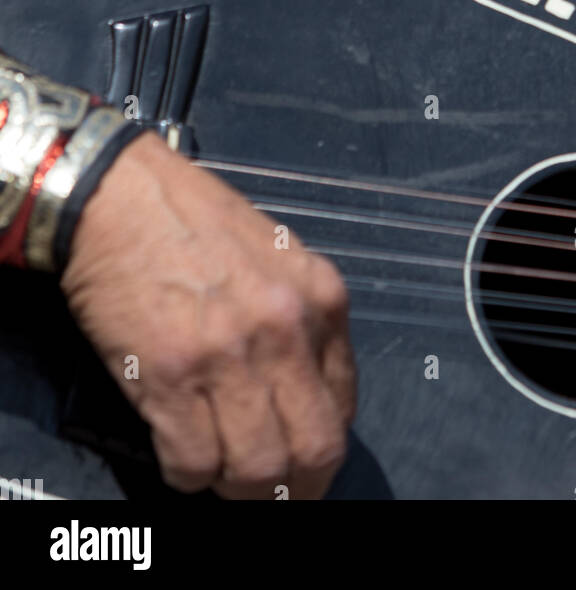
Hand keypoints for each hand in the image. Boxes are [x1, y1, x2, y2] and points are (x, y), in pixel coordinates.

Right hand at [59, 131, 354, 499]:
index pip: (344, 408)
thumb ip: (302, 320)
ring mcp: (228, 354)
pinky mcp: (169, 374)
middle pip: (314, 451)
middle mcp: (284, 329)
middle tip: (272, 493)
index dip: (320, 447)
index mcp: (320, 297)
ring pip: (257, 469)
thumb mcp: (279, 257)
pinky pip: (193, 461)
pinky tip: (180, 453)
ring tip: (220, 474)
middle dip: (296, 488)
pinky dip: (188, 474)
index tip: (301, 457)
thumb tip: (309, 393)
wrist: (120, 196)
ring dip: (238, 487)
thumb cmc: (192, 220)